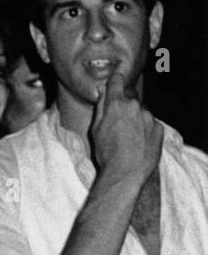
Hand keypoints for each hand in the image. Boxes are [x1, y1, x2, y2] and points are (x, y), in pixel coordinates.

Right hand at [90, 70, 162, 185]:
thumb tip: (103, 90)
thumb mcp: (95, 130)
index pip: (117, 80)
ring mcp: (148, 116)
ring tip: (129, 138)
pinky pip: (151, 124)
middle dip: (125, 104)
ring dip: (136, 118)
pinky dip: (145, 130)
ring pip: (141, 111)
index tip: (113, 86)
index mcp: (116, 104)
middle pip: (130, 96)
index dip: (114, 82)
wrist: (126, 173)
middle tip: (118, 122)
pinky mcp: (158, 128)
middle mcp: (134, 106)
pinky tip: (138, 144)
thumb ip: (100, 107)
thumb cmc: (107, 154)